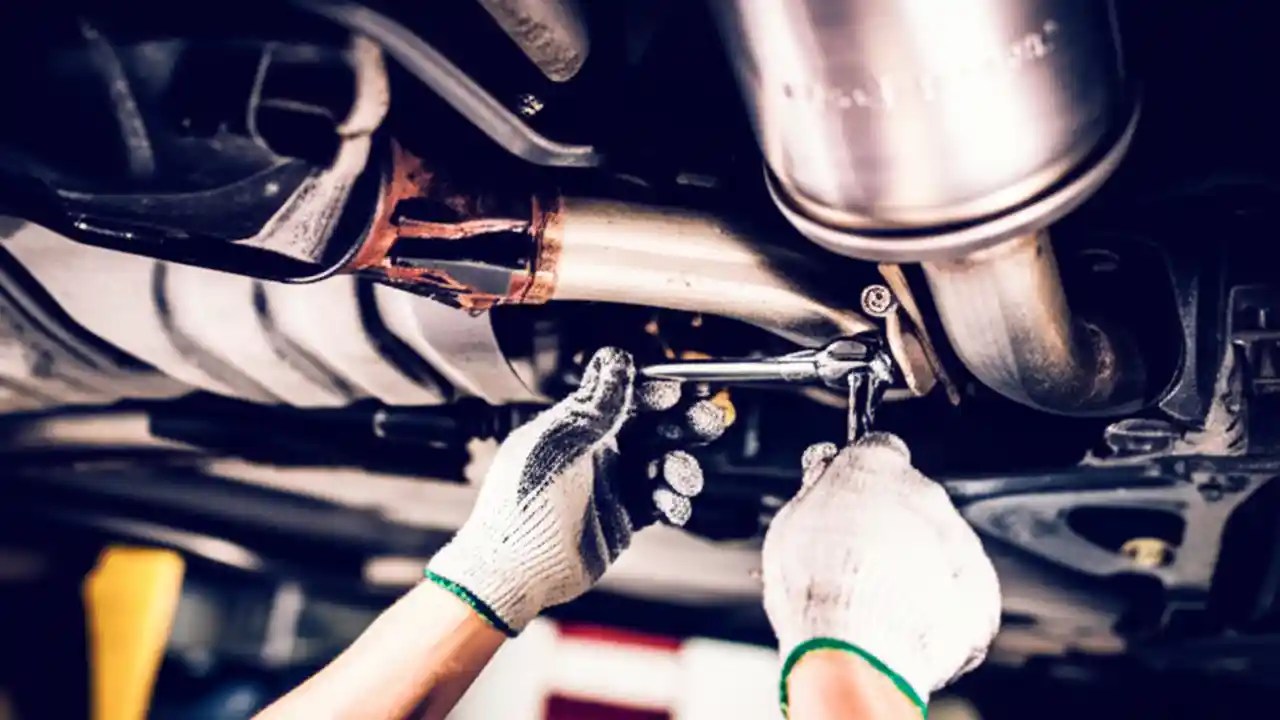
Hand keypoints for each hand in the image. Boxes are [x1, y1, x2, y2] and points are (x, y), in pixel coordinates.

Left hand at [427, 347, 725, 633]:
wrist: (517, 568)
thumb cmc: (524, 501)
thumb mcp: (562, 441)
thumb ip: (597, 404)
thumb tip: (616, 360)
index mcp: (577, 427)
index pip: (625, 399)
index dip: (656, 392)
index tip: (681, 390)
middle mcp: (596, 453)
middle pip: (652, 429)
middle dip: (682, 424)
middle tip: (707, 420)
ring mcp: (610, 486)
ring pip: (661, 465)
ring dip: (681, 466)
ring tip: (683, 478)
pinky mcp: (622, 519)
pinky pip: (659, 502)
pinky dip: (673, 501)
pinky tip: (674, 505)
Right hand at [763, 434, 1000, 714]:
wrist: (855, 653)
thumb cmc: (817, 591)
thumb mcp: (789, 525)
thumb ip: (816, 493)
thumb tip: (824, 479)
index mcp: (876, 470)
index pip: (877, 449)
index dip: (861, 478)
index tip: (849, 497)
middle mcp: (926, 497)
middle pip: (912, 501)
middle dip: (890, 525)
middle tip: (856, 563)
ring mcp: (960, 544)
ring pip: (940, 546)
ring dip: (916, 566)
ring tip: (879, 604)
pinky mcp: (981, 592)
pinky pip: (961, 592)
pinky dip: (941, 606)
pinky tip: (906, 625)